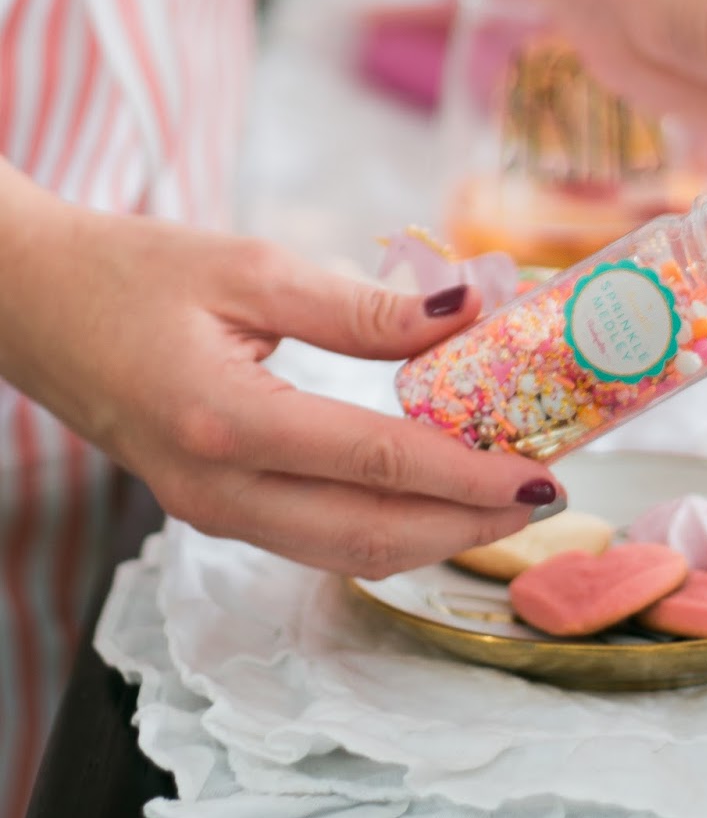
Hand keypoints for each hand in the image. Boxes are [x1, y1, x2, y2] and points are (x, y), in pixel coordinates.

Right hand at [0, 174, 559, 576]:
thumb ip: (360, 305)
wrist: (33, 303)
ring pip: (343, 549)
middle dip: (468, 525)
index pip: (377, 465)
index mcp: (226, 422)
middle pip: (370, 536)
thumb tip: (463, 310)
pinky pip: (312, 536)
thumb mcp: (251, 267)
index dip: (468, 476)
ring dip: (432, 532)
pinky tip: (428, 487)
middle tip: (545, 493)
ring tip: (502, 495)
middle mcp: (217, 489)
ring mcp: (209, 509)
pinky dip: (384, 521)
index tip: (541, 472)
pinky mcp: (211, 506)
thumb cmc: (132, 272)